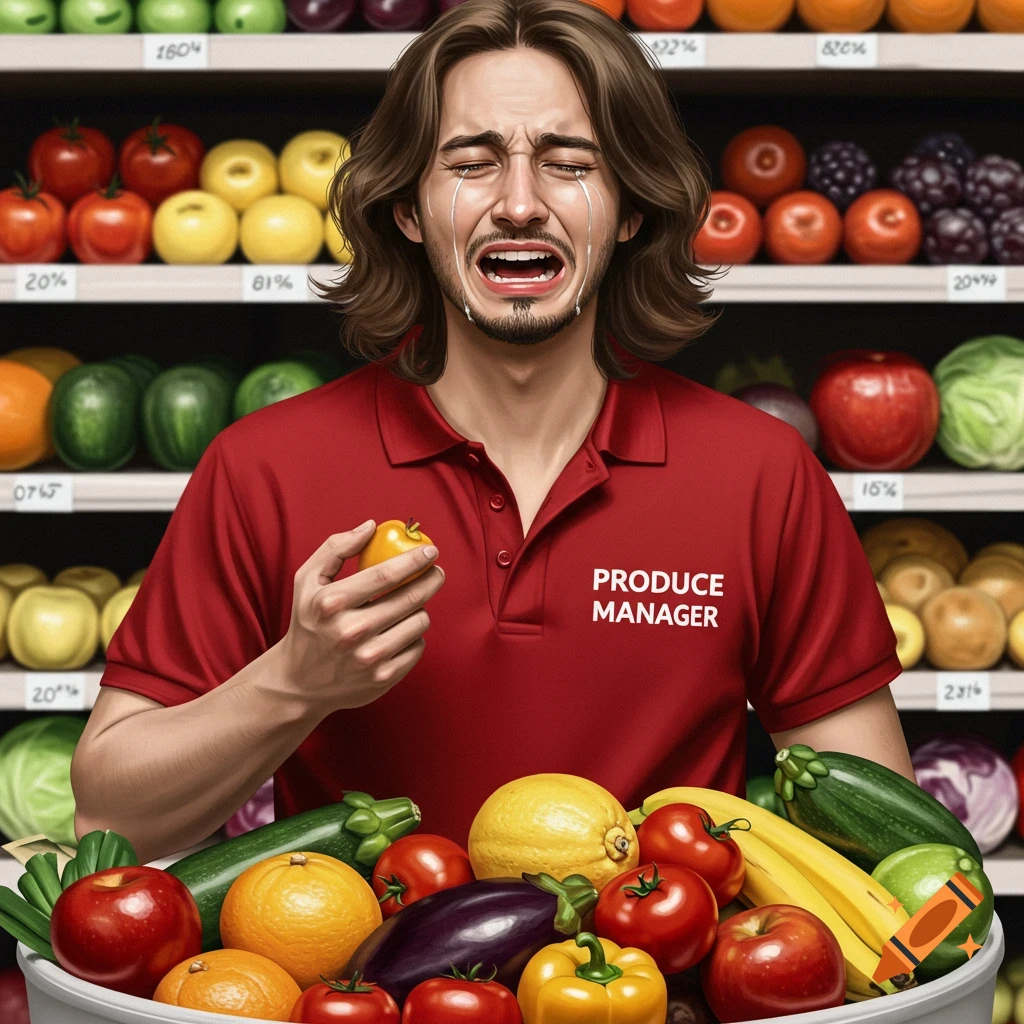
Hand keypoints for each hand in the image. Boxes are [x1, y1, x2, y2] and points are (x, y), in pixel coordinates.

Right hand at [278, 520, 443, 711]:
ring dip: (419, 609)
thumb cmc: (308, 623)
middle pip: (411, 597)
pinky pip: (418, 646)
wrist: (299, 682)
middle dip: (432, 579)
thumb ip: (336, 548)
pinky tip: (399, 633)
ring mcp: (369, 658)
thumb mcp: (307, 581)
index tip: (431, 551)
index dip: (414, 560)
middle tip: (437, 571)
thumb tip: (371, 527)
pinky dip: (413, 636)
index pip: (385, 574)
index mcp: (331, 603)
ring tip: (407, 607)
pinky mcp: (384, 678)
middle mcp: (351, 632)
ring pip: (420, 622)